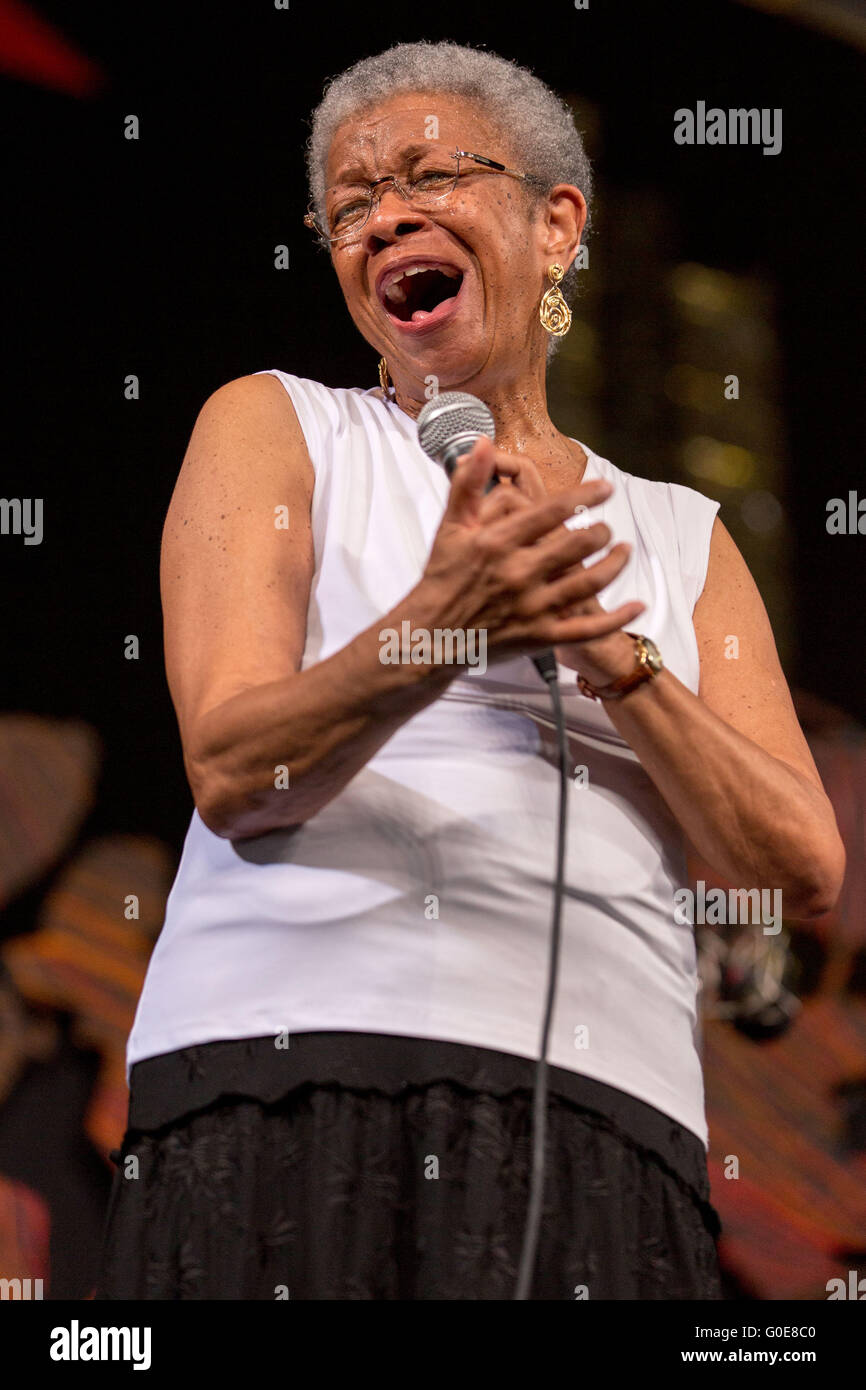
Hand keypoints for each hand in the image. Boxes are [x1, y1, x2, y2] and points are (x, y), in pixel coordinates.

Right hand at [415, 435, 644, 663]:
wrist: (430, 636)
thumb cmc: (442, 580)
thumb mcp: (450, 527)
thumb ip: (468, 483)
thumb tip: (483, 443)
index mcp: (499, 542)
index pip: (553, 511)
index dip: (586, 496)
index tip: (605, 489)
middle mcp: (518, 573)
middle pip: (579, 544)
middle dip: (601, 531)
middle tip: (605, 527)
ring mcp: (532, 607)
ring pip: (590, 582)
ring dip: (615, 564)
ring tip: (622, 551)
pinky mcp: (540, 636)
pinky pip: (587, 629)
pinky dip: (616, 617)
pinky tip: (636, 606)